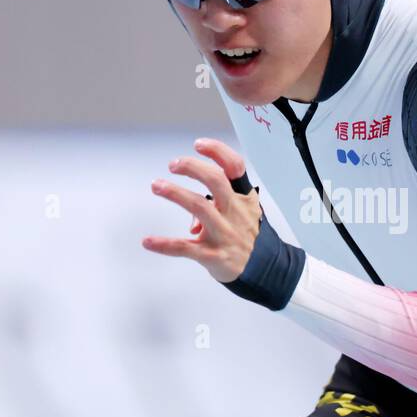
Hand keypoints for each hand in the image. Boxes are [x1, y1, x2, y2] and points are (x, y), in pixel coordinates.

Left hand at [143, 138, 261, 283]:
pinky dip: (164, 244)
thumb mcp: (242, 215)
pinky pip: (184, 248)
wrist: (268, 271)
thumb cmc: (250, 237)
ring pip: (199, 207)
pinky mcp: (213, 255)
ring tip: (157, 185)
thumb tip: (192, 218)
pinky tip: (148, 241)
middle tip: (174, 164)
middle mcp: (235, 212)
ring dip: (175, 193)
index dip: (217, 151)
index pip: (235, 167)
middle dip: (192, 167)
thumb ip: (217, 206)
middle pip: (215, 181)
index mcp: (243, 198)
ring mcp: (224, 234)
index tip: (198, 145)